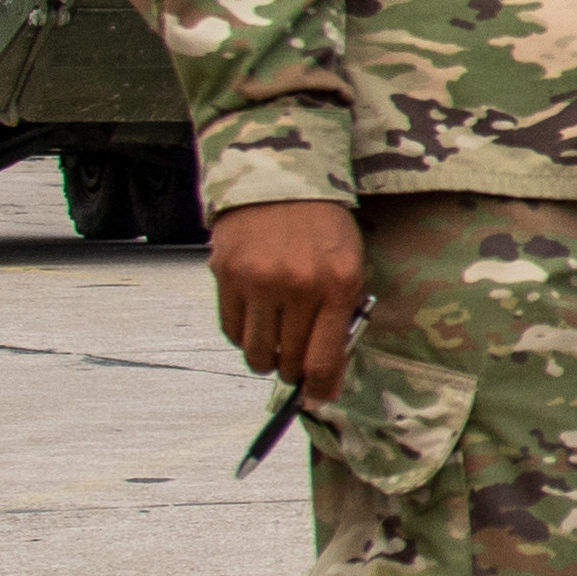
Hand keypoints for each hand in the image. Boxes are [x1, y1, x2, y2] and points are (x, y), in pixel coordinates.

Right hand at [207, 199, 367, 403]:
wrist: (281, 180)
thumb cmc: (323, 228)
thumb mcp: (350, 266)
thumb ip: (342, 318)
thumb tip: (327, 376)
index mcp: (337, 285)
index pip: (324, 359)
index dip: (320, 387)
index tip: (317, 395)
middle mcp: (296, 285)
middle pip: (288, 360)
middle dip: (294, 371)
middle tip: (296, 365)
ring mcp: (257, 280)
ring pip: (256, 352)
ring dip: (267, 359)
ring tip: (275, 347)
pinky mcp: (226, 274)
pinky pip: (231, 330)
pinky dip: (244, 337)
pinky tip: (256, 324)